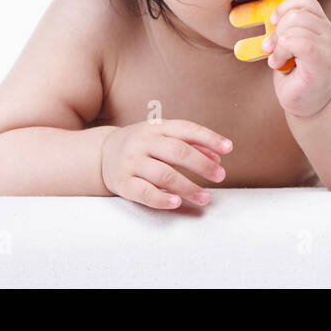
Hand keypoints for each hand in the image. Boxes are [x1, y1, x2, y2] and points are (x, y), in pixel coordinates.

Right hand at [100, 119, 231, 209]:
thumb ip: (190, 144)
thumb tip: (217, 157)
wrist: (102, 154)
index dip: (209, 138)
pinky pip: (143, 192)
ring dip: (188, 187)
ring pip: (164, 175)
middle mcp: (143, 142)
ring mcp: (131, 162)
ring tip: (205, 197)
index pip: (186, 129)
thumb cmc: (144, 146)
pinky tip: (177, 203)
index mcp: (157, 128)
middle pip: (177, 152)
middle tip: (221, 176)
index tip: (229, 148)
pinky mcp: (122, 182)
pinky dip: (161, 199)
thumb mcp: (163, 137)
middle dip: (202, 165)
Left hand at [263, 0, 330, 117]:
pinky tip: (279, 63)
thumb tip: (279, 0)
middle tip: (269, 47)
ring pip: (295, 27)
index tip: (273, 22)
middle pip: (297, 13)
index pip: (306, 1)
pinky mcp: (323, 61)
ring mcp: (328, 47)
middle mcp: (328, 33)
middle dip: (277, 29)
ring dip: (277, 43)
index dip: (285, 7)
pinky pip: (300, 43)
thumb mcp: (290, 44)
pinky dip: (282, 51)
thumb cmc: (297, 74)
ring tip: (275, 59)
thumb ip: (288, 25)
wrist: (310, 104)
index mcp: (321, 25)